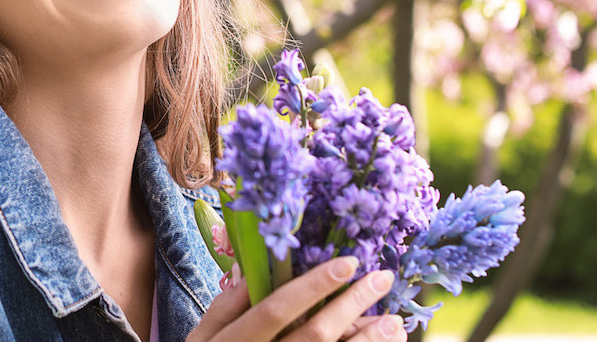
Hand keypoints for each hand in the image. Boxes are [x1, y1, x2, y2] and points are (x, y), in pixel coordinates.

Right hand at [187, 256, 405, 341]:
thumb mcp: (203, 336)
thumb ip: (225, 306)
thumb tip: (250, 270)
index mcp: (236, 341)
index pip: (277, 308)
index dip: (312, 285)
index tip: (346, 263)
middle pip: (314, 334)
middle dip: (351, 304)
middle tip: (381, 278)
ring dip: (367, 340)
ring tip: (393, 320)